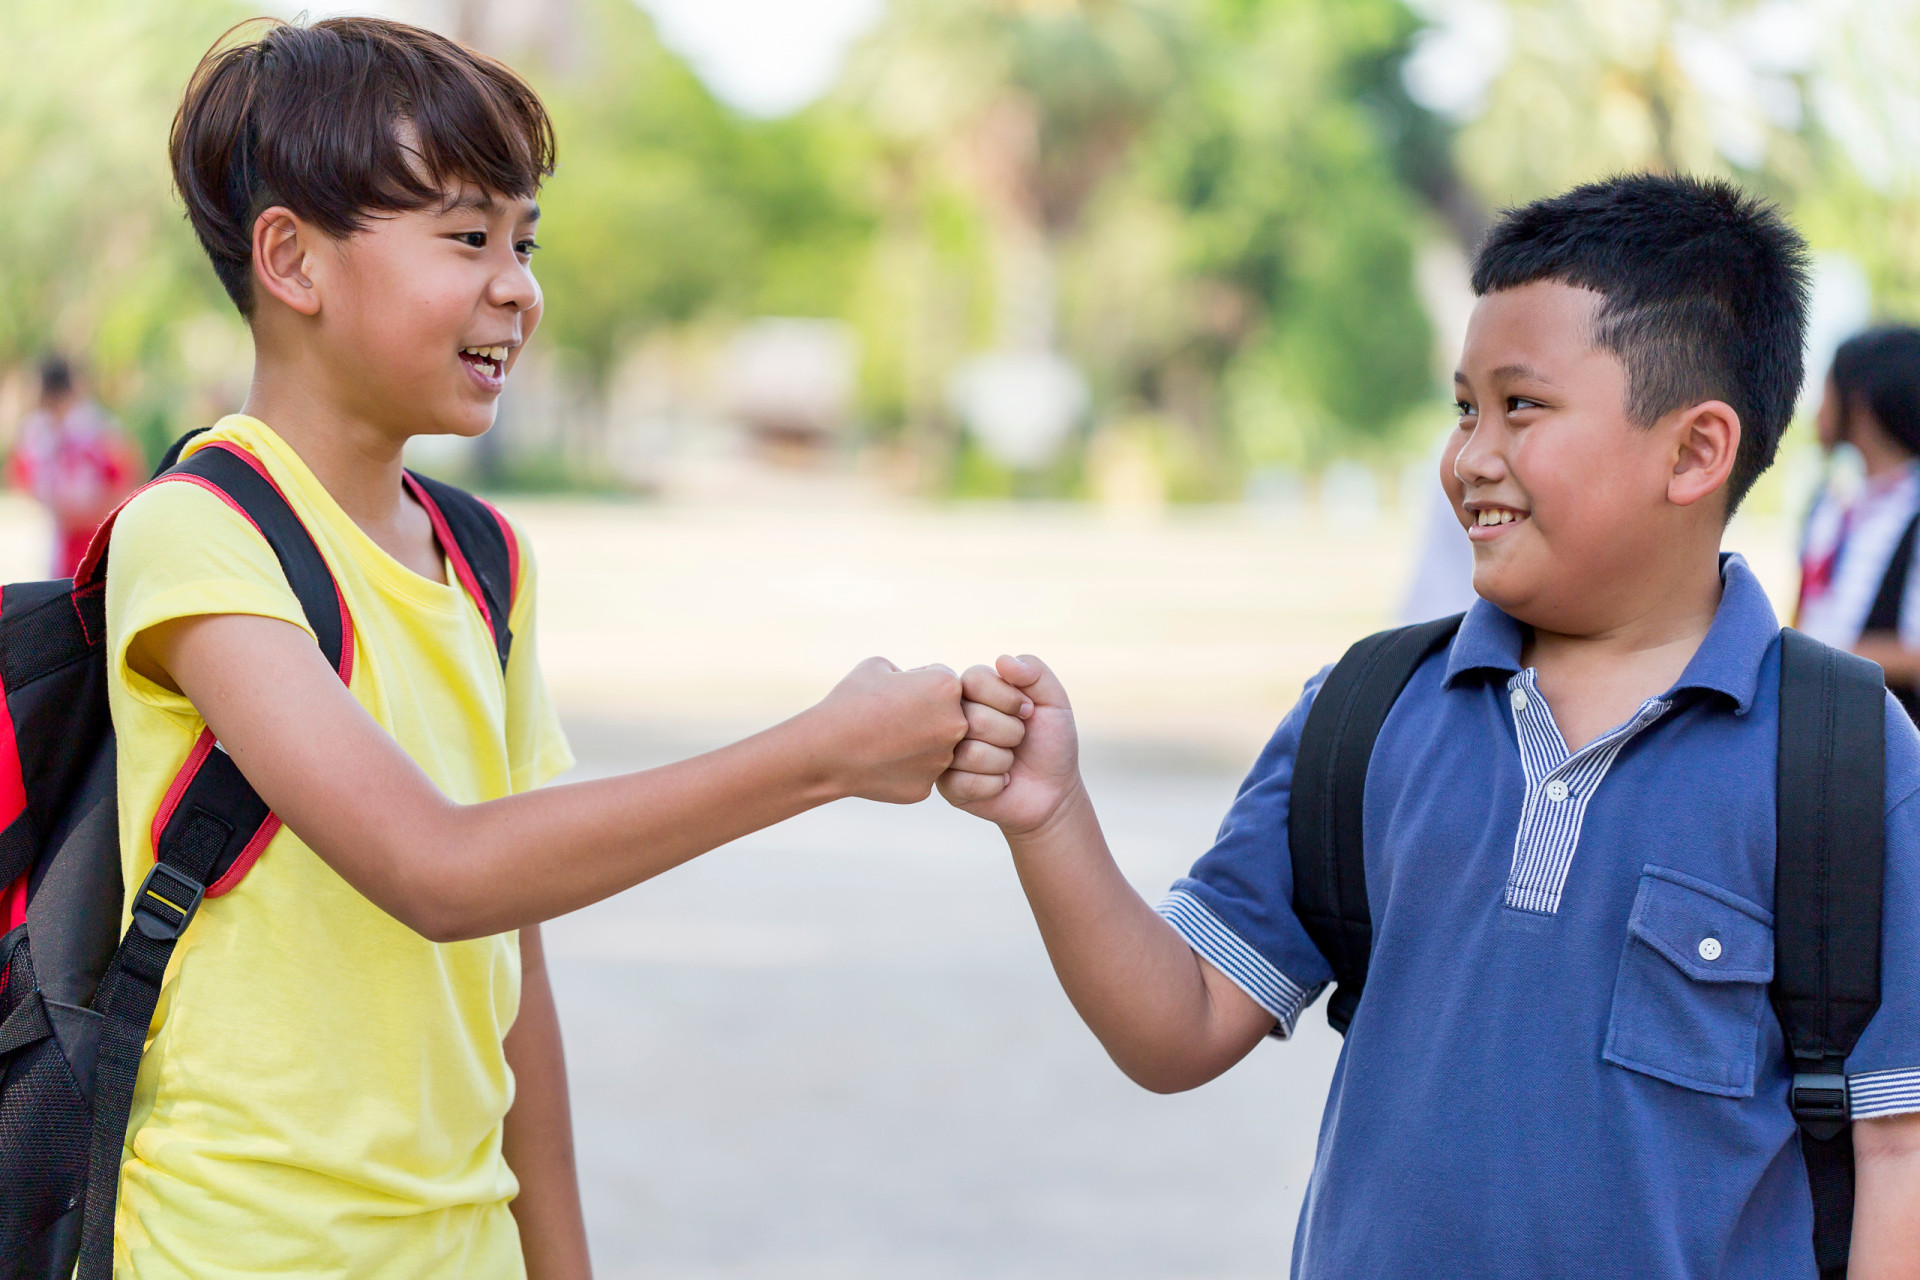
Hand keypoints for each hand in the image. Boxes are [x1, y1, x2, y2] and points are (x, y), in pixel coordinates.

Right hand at [804, 656, 967, 803]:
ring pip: (937, 746)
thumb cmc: (850, 701)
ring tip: (883, 739)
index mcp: (948, 687)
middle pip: (948, 715)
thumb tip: (922, 685)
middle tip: (891, 717)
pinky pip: (921, 771)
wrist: (824, 750)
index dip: (918, 682)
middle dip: (927, 713)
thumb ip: (912, 673)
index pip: (945, 680)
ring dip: (918, 741)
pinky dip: (905, 767)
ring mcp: (942, 760)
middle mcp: (956, 725)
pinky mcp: (927, 788)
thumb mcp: (880, 666)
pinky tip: (880, 761)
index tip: (894, 692)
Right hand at [938, 655, 1080, 834]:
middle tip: (1018, 741)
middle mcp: (952, 718)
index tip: (1028, 712)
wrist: (1054, 791)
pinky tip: (999, 783)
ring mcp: (946, 751)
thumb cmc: (1050, 742)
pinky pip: (964, 782)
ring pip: (969, 752)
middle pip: (971, 718)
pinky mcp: (946, 785)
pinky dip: (993, 785)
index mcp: (972, 691)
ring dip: (1002, 761)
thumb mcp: (1053, 702)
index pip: (974, 678)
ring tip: (1008, 762)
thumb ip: (1035, 672)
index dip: (1008, 699)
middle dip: (1010, 733)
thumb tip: (1002, 660)